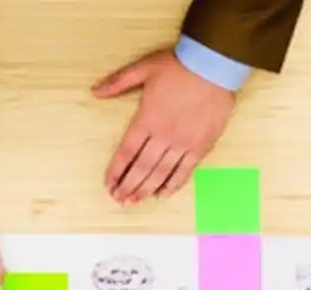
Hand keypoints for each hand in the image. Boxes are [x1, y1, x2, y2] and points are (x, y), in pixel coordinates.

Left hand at [94, 49, 234, 204]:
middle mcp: (163, 135)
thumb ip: (118, 82)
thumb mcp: (144, 68)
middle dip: (128, 186)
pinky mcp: (200, 147)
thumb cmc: (180, 66)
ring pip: (161, 173)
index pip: (126, 152)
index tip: (109, 184)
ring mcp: (183, 143)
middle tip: (119, 200)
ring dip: (146, 190)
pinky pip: (184, 171)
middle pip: (141, 168)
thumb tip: (95, 92)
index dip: (116, 171)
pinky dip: (172, 185)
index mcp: (147, 119)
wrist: (215, 66)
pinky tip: (162, 194)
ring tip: (135, 202)